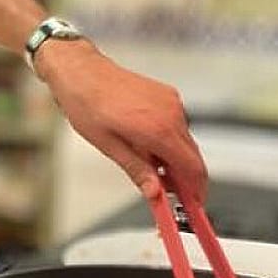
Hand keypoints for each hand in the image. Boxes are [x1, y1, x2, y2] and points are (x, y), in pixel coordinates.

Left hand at [35, 40, 207, 209]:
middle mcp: (171, 114)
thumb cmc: (88, 104)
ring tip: (153, 173)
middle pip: (192, 156)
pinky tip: (150, 149)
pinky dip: (170, 142)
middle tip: (173, 197)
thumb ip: (137, 171)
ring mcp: (171, 102)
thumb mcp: (109, 146)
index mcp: (159, 130)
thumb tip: (154, 193)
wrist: (81, 72)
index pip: (193, 168)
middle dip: (186, 179)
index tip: (193, 205)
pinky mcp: (167, 95)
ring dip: (176, 160)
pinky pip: (178, 126)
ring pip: (185, 142)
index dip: (196, 190)